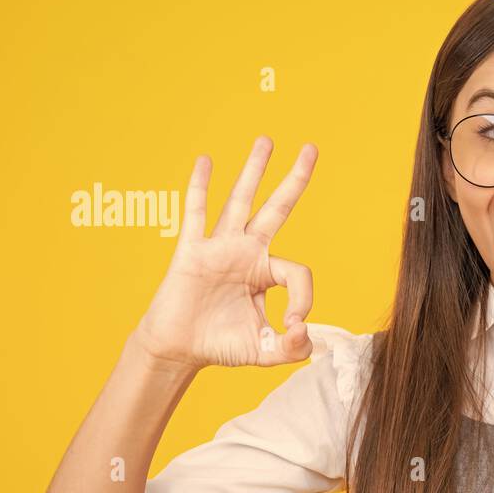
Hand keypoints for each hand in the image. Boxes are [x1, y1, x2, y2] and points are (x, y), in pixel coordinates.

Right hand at [132, 137, 318, 370]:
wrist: (180, 350)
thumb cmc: (222, 345)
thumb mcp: (266, 351)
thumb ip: (292, 348)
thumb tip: (305, 333)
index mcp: (267, 272)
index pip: (298, 272)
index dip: (304, 300)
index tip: (294, 325)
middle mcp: (247, 252)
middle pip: (277, 209)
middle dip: (295, 180)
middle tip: (312, 149)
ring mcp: (219, 247)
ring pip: (240, 202)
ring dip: (254, 170)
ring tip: (267, 141)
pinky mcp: (192, 251)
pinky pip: (196, 213)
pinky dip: (199, 188)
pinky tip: (205, 161)